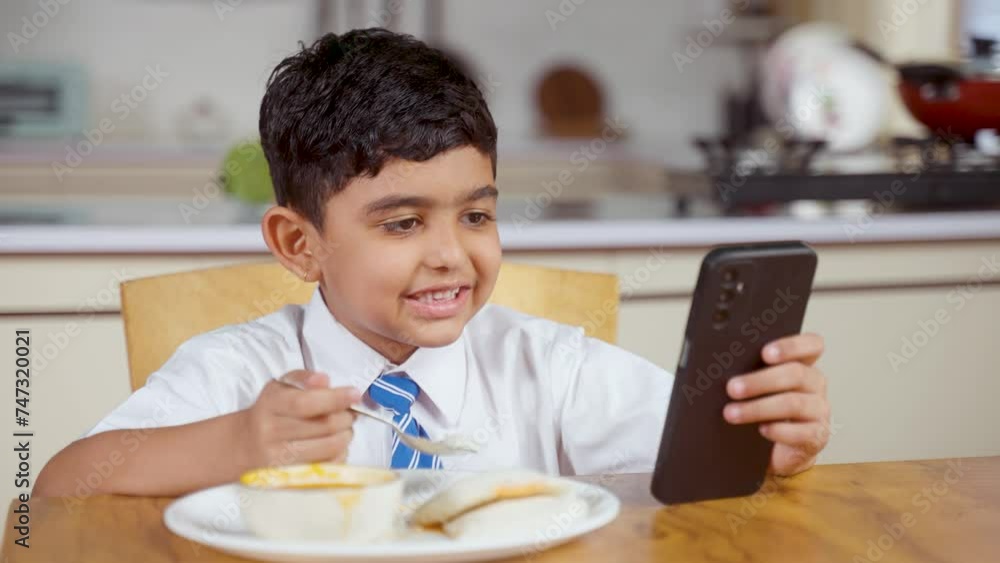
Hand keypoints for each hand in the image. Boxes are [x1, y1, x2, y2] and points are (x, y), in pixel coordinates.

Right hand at [238, 370, 360, 470]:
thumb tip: (324, 380)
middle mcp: (271, 432)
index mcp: (271, 405)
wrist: (245, 445)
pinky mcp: (289, 477)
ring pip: (328, 447)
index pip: (304, 403)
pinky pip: (327, 467)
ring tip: (344, 428)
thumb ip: (304, 378)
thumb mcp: (281, 387)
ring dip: (346, 435)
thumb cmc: (271, 412)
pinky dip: (340, 454)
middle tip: (349, 413)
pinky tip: (335, 446)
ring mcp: (279, 458)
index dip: (334, 398)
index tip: (354, 394)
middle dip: (345, 417)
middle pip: (322, 426)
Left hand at [723, 333, 830, 475]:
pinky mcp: (817, 436)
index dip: (792, 346)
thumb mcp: (755, 387)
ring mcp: (819, 411)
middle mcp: (815, 384)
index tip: (765, 353)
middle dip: (760, 380)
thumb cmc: (760, 409)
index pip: (812, 345)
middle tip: (732, 388)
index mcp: (802, 364)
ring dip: (759, 408)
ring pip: (794, 403)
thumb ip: (747, 371)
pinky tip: (761, 430)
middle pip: (796, 374)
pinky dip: (779, 431)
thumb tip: (720, 367)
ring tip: (732, 413)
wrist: (773, 449)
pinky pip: (801, 432)